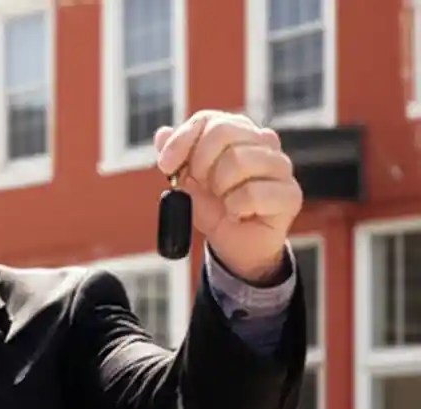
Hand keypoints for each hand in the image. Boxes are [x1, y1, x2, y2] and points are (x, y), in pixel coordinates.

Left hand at [154, 110, 301, 283]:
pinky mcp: (290, 193)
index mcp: (238, 132)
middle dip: (201, 163)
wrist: (236, 245)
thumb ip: (175, 157)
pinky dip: (236, 208)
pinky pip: (252, 193)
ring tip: (225, 200)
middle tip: (202, 185)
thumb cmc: (215, 207)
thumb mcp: (187, 182)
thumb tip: (162, 133)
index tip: (166, 165)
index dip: (182, 140)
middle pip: (223, 132)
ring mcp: (281, 166)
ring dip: (220, 188)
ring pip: (239, 160)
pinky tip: (238, 214)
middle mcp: (263, 142)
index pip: (208, 119)